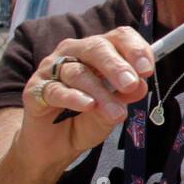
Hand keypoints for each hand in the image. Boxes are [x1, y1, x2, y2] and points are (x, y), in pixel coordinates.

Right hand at [17, 27, 153, 172]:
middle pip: (96, 47)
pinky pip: (55, 90)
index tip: (147, 70)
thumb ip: (125, 96)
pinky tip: (88, 106)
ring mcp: (52, 69)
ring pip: (77, 72)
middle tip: (131, 85)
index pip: (118, 37)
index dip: (135, 49)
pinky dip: (74, 97)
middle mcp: (74, 53)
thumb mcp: (114, 109)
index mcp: (98, 52)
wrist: (56, 146)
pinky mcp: (35, 89)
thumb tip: (140, 85)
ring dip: (100, 92)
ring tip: (116, 112)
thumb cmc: (87, 120)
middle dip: (116, 66)